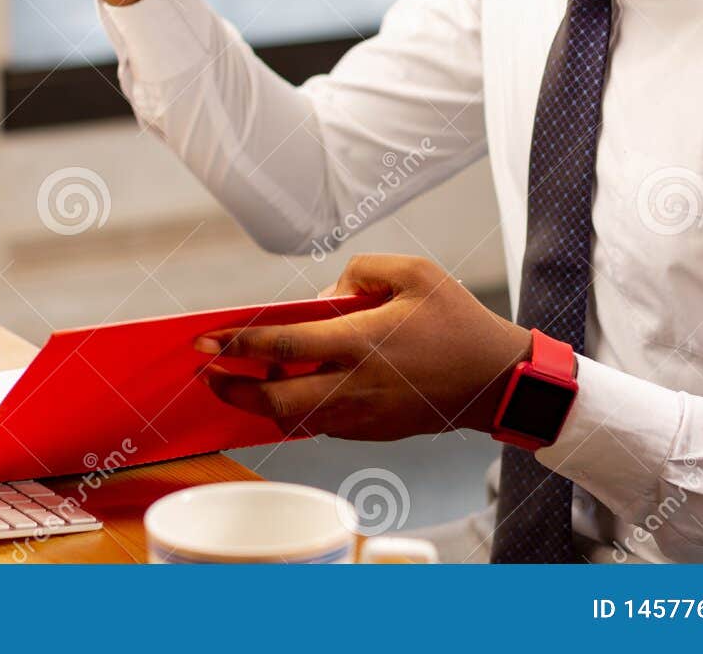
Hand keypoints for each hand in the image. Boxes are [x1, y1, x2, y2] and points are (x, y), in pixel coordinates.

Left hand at [194, 255, 532, 440]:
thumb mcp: (415, 272)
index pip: (282, 344)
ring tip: (246, 379)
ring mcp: (363, 414)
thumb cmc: (458, 322)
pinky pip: (320, 425)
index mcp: (361, 341)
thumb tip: (322, 296)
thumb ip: (361, 271)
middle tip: (208, 374)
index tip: (204, 340)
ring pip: (293, 419)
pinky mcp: (372, 431)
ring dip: (262, 402)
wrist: (497, 379)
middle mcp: (356, 384)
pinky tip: (293, 387)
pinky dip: (297, 410)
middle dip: (232, 389)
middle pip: (274, 399)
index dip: (237, 343)